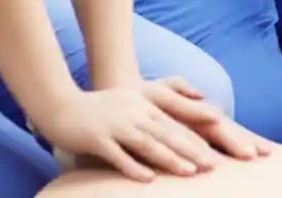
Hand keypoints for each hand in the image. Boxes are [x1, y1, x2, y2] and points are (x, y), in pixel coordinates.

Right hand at [31, 78, 271, 182]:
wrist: (59, 104)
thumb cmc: (100, 108)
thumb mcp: (132, 101)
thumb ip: (161, 103)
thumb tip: (196, 101)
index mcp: (144, 106)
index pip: (178, 124)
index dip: (199, 138)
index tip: (221, 152)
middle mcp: (134, 113)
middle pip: (169, 134)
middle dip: (193, 151)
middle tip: (215, 166)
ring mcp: (116, 125)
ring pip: (148, 144)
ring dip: (170, 159)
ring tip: (191, 173)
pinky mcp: (97, 138)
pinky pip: (118, 155)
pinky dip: (134, 167)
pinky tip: (148, 180)